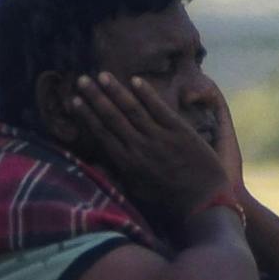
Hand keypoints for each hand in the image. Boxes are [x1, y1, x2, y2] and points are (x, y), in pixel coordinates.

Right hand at [52, 68, 235, 219]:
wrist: (204, 204)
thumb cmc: (170, 202)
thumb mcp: (137, 193)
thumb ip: (117, 175)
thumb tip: (94, 163)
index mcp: (127, 164)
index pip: (101, 133)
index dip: (87, 115)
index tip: (74, 100)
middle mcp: (139, 148)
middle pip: (112, 117)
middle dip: (96, 97)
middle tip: (82, 79)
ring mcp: (160, 138)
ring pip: (133, 110)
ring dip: (116, 91)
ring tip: (102, 75)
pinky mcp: (180, 132)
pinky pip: (160, 109)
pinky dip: (147, 94)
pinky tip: (135, 80)